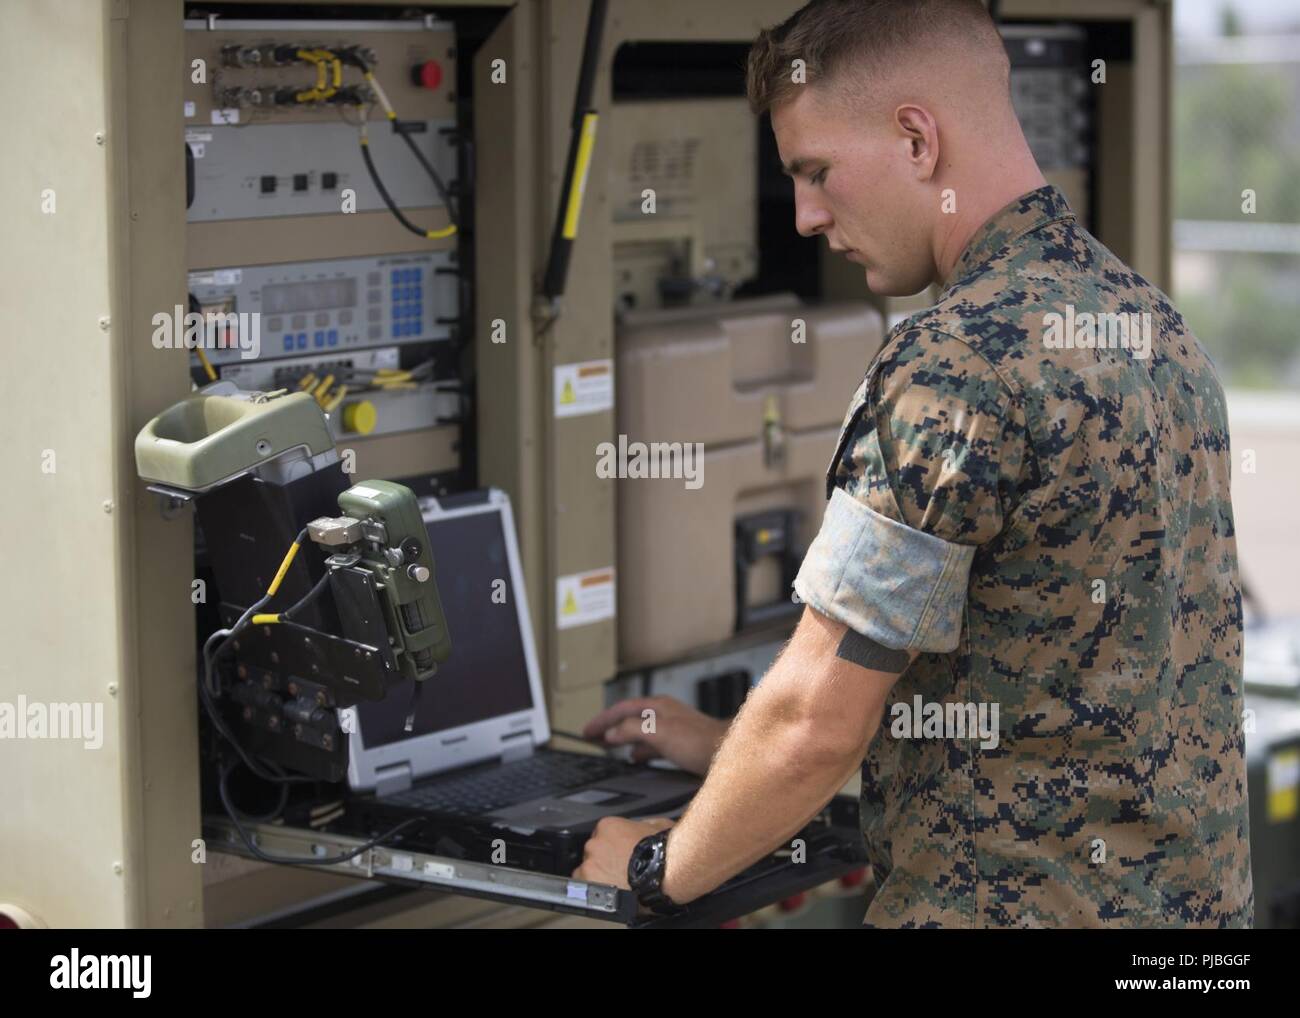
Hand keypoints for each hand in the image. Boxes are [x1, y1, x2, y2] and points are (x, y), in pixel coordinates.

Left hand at [572, 816, 673, 889]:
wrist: (666, 874)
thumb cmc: (664, 851)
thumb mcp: (659, 825)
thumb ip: (645, 823)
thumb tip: (645, 824)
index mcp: (608, 826)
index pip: (603, 835)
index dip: (614, 846)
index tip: (621, 854)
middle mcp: (595, 843)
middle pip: (595, 853)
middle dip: (606, 860)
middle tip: (622, 870)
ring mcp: (590, 865)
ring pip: (589, 871)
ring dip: (600, 876)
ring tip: (618, 884)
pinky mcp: (590, 885)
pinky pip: (585, 889)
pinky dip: (595, 892)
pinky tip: (610, 894)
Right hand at [582, 696, 727, 775]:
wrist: (731, 754)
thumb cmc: (701, 741)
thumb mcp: (660, 733)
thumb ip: (633, 730)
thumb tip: (612, 733)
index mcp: (658, 707)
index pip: (622, 709)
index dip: (602, 720)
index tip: (586, 732)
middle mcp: (665, 715)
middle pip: (629, 718)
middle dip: (609, 728)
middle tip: (592, 738)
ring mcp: (673, 729)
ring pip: (640, 732)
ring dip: (622, 740)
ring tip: (608, 749)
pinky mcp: (681, 745)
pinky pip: (651, 745)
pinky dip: (638, 751)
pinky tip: (636, 759)